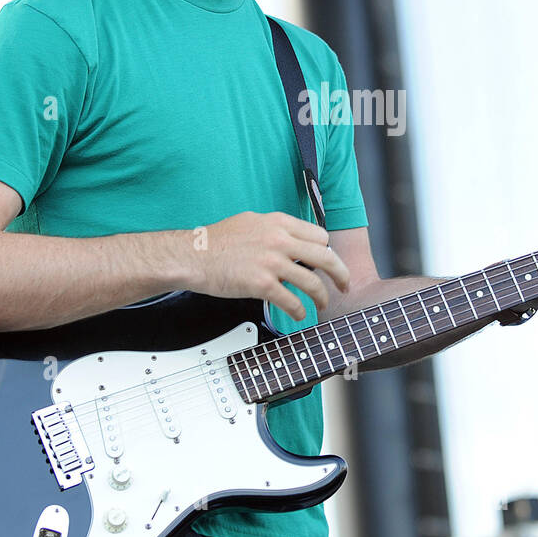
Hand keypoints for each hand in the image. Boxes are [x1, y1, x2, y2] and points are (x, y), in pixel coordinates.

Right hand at [188, 211, 350, 321]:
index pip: (319, 235)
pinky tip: (300, 314)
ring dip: (322, 296)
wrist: (193, 256)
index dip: (326, 250)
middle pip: (326, 257)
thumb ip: (275, 230)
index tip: (327, 262)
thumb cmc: (217, 241)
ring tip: (323, 303)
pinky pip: (291, 300)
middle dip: (340, 274)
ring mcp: (272, 263)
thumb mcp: (251, 222)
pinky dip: (300, 310)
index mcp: (278, 223)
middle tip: (344, 284)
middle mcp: (280, 240)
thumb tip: (291, 239)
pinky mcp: (262, 284)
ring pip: (313, 282)